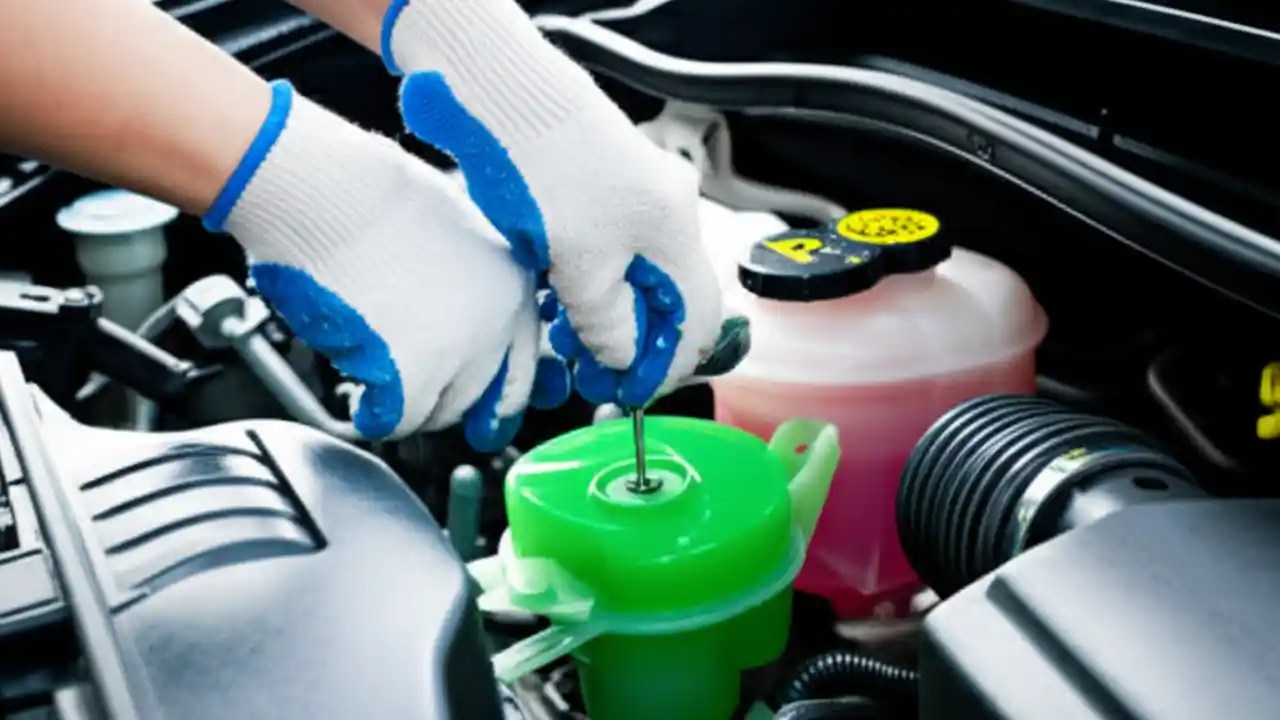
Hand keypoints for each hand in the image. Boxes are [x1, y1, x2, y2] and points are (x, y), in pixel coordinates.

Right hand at [203, 81, 568, 448]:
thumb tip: (459, 317)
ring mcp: (462, 350)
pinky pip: (398, 421)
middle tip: (409, 385)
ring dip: (409, 403)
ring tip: (375, 368)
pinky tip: (362, 389)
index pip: (524, 362)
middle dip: (444, 397)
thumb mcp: (453, 230)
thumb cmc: (373, 197)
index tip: (486, 414)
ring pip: (441, 413)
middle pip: (479, 394)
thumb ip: (471, 280)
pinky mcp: (415, 374)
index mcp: (515, 282)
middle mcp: (500, 319)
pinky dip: (375, 413)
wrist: (331, 194)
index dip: (498, 391)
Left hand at [382, 0, 722, 407]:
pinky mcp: (599, 190)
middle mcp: (664, 213)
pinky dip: (588, 285)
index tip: (629, 393)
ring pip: (633, 279)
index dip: (666, 366)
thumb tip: (622, 359)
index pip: (697, 321)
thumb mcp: (580, 270)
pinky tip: (555, 301)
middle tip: (591, 373)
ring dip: (605, 317)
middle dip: (631, 343)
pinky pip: (607, 254)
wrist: (503, 101)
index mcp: (675, 232)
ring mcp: (633, 198)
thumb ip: (608, 325)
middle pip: (665, 300)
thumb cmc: (546, 173)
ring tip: (564, 340)